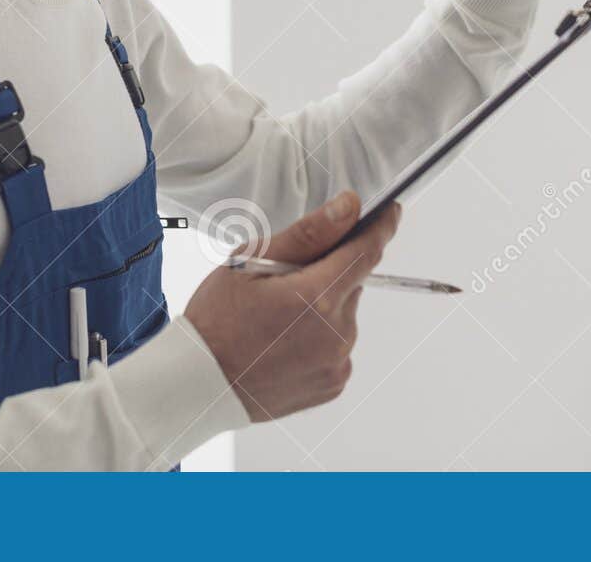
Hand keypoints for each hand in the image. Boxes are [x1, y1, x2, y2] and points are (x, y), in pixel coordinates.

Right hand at [184, 192, 401, 421]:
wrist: (200, 384)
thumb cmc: (217, 319)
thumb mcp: (252, 261)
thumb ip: (309, 233)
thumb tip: (350, 206)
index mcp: (317, 297)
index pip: (366, 251)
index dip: (381, 226)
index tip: (390, 212)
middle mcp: (337, 333)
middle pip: (350, 284)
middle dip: (327, 274)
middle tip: (283, 284)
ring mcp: (338, 362)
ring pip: (343, 315)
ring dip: (322, 308)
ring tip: (277, 321)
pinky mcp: (334, 382)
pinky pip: (337, 346)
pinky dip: (319, 338)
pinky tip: (285, 343)